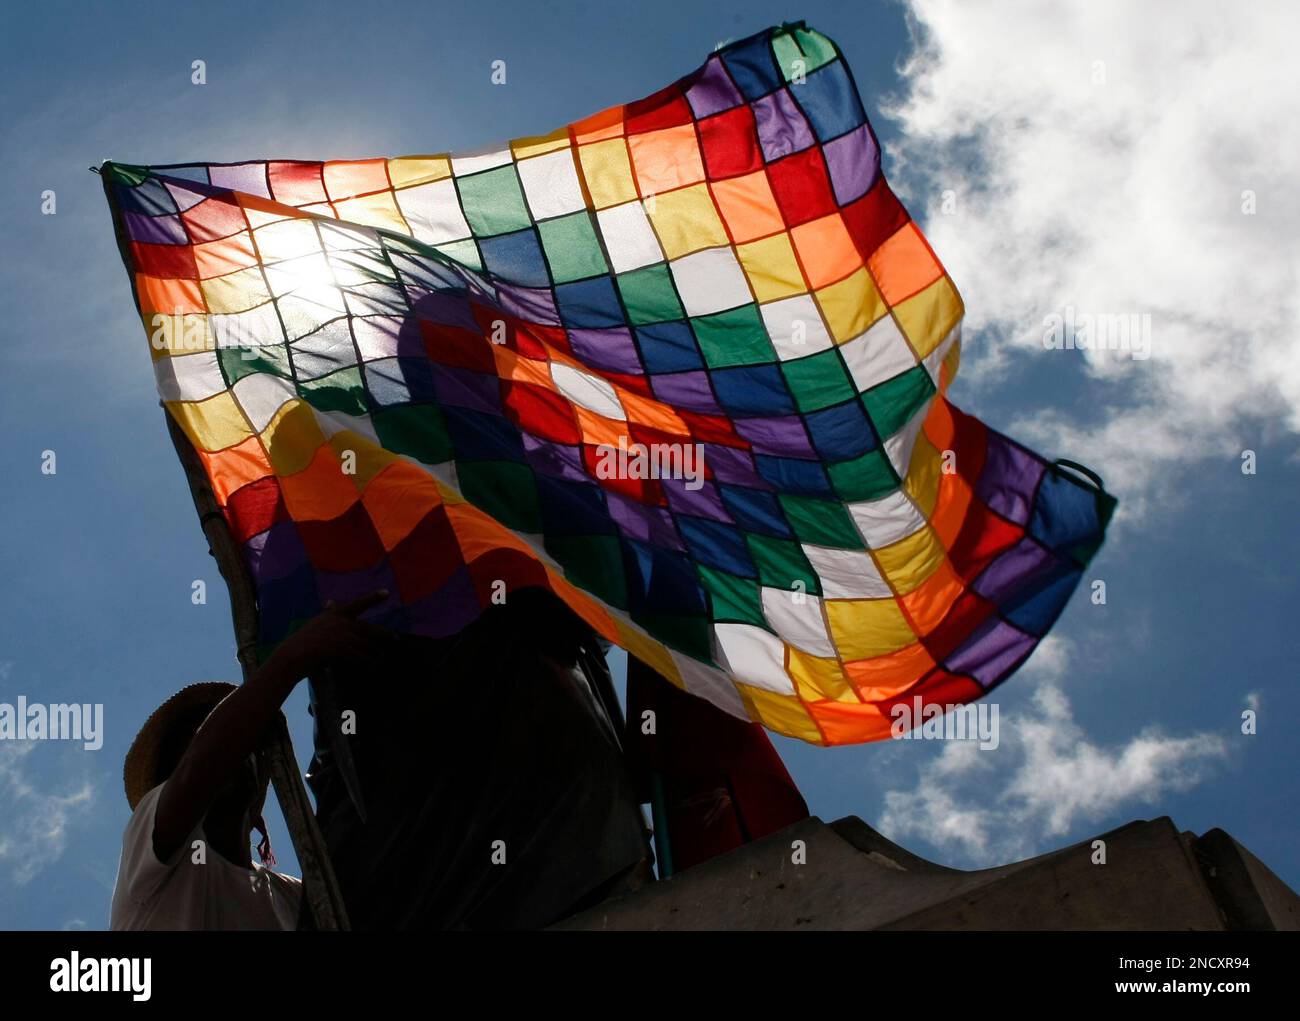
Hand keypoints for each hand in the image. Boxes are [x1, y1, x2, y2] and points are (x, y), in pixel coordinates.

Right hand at [264, 590, 394, 680]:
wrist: (292, 656)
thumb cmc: (303, 642)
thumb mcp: (317, 623)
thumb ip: (329, 614)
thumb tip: (332, 601)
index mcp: (336, 614)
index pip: (358, 604)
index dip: (373, 598)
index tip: (386, 592)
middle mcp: (341, 622)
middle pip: (369, 628)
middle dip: (384, 634)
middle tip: (396, 638)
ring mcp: (342, 635)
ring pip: (365, 645)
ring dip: (373, 654)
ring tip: (379, 660)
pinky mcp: (341, 648)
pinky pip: (360, 657)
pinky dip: (366, 663)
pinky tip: (372, 667)